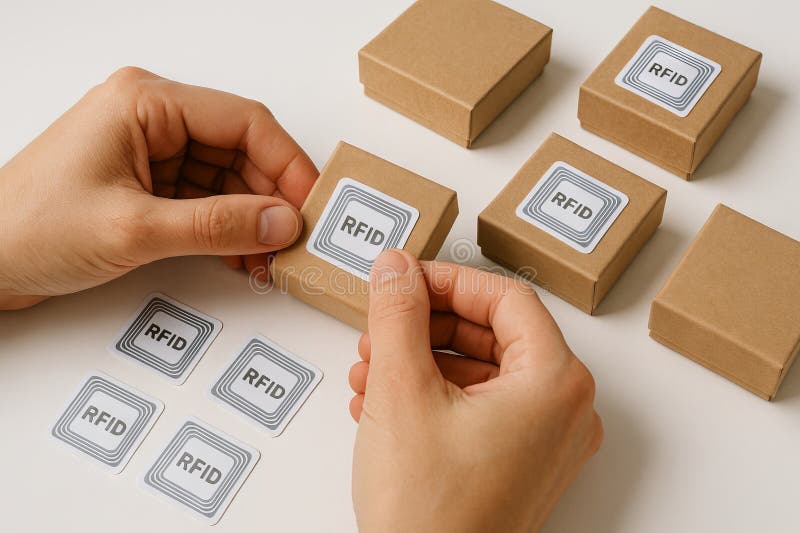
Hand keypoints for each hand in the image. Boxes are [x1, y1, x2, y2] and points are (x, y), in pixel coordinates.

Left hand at [0, 67, 317, 309]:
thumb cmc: (29, 228)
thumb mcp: (134, 229)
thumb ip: (216, 225)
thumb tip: (281, 221)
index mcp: (146, 103)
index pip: (244, 122)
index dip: (287, 164)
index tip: (311, 204)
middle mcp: (152, 119)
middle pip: (241, 150)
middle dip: (271, 198)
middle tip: (295, 239)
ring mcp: (150, 152)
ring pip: (228, 178)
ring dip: (252, 219)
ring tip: (270, 257)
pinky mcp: (148, 184)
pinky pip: (206, 200)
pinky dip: (228, 228)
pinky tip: (242, 256)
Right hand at [349, 250, 602, 531]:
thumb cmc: (428, 514)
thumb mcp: (401, 390)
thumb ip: (398, 314)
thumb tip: (396, 267)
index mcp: (555, 383)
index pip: (505, 298)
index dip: (447, 281)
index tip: (405, 281)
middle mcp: (563, 411)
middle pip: (492, 333)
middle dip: (425, 328)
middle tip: (379, 329)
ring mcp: (545, 442)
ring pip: (479, 371)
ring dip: (420, 363)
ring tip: (369, 373)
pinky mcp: (520, 463)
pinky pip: (479, 407)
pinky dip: (432, 396)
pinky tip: (383, 403)